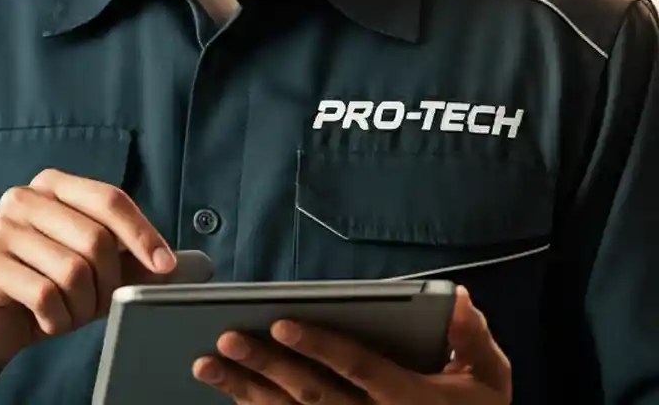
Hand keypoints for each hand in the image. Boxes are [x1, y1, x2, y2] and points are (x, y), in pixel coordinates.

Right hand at [0, 168, 175, 369]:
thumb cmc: (46, 291)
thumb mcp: (96, 273)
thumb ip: (134, 261)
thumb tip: (185, 264)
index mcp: (52, 186)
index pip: (110, 199)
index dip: (143, 234)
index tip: (166, 266)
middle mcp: (23, 198)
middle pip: (96, 238)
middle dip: (108, 283)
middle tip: (97, 304)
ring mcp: (1, 229)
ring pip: (73, 271)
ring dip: (81, 306)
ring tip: (67, 311)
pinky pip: (46, 296)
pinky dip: (57, 319)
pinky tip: (45, 319)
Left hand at [192, 286, 511, 403]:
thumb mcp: (489, 376)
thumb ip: (472, 339)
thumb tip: (457, 300)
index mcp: (410, 399)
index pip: (358, 368)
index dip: (320, 346)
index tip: (282, 322)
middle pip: (311, 394)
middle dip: (266, 364)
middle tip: (227, 336)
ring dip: (244, 389)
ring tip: (206, 362)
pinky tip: (227, 391)